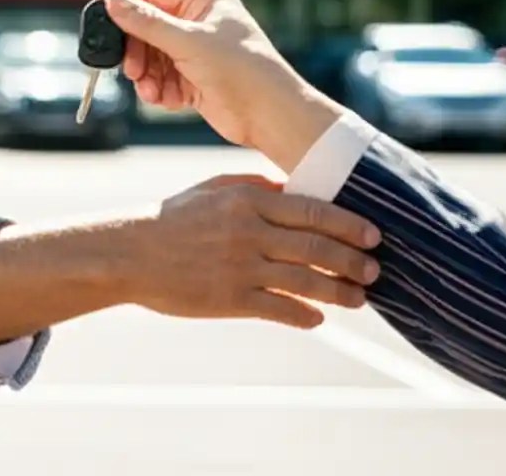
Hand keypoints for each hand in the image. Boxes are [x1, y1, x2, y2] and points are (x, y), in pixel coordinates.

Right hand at [102, 0, 343, 170]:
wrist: (269, 115)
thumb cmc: (241, 69)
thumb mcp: (188, 41)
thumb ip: (146, 22)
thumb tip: (112, 0)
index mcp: (204, 1)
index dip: (127, 2)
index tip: (102, 13)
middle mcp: (199, 24)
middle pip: (148, 28)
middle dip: (136, 50)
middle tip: (130, 67)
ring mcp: (196, 53)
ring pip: (152, 57)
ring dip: (146, 75)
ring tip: (149, 89)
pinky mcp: (194, 80)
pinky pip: (162, 79)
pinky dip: (158, 90)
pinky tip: (163, 99)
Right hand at [127, 174, 379, 328]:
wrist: (130, 253)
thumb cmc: (173, 219)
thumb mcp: (213, 190)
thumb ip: (255, 187)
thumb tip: (296, 191)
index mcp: (248, 199)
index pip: (313, 210)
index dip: (349, 224)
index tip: (373, 235)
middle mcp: (248, 231)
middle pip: (317, 246)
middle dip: (353, 260)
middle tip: (375, 271)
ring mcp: (240, 266)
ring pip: (306, 280)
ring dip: (339, 292)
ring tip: (359, 300)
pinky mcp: (229, 298)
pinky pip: (279, 308)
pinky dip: (304, 315)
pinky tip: (318, 319)